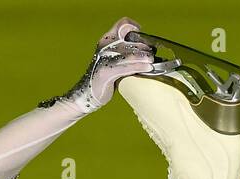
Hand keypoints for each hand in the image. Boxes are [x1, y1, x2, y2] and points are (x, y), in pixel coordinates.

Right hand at [39, 17, 155, 113]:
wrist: (86, 93)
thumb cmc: (104, 78)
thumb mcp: (114, 60)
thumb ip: (126, 53)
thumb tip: (149, 52)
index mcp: (107, 39)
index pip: (123, 24)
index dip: (135, 28)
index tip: (144, 39)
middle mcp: (105, 46)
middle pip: (129, 40)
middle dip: (143, 46)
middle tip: (153, 53)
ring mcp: (104, 58)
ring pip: (129, 53)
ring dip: (143, 57)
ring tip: (152, 61)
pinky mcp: (106, 72)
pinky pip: (126, 67)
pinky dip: (138, 67)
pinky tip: (148, 68)